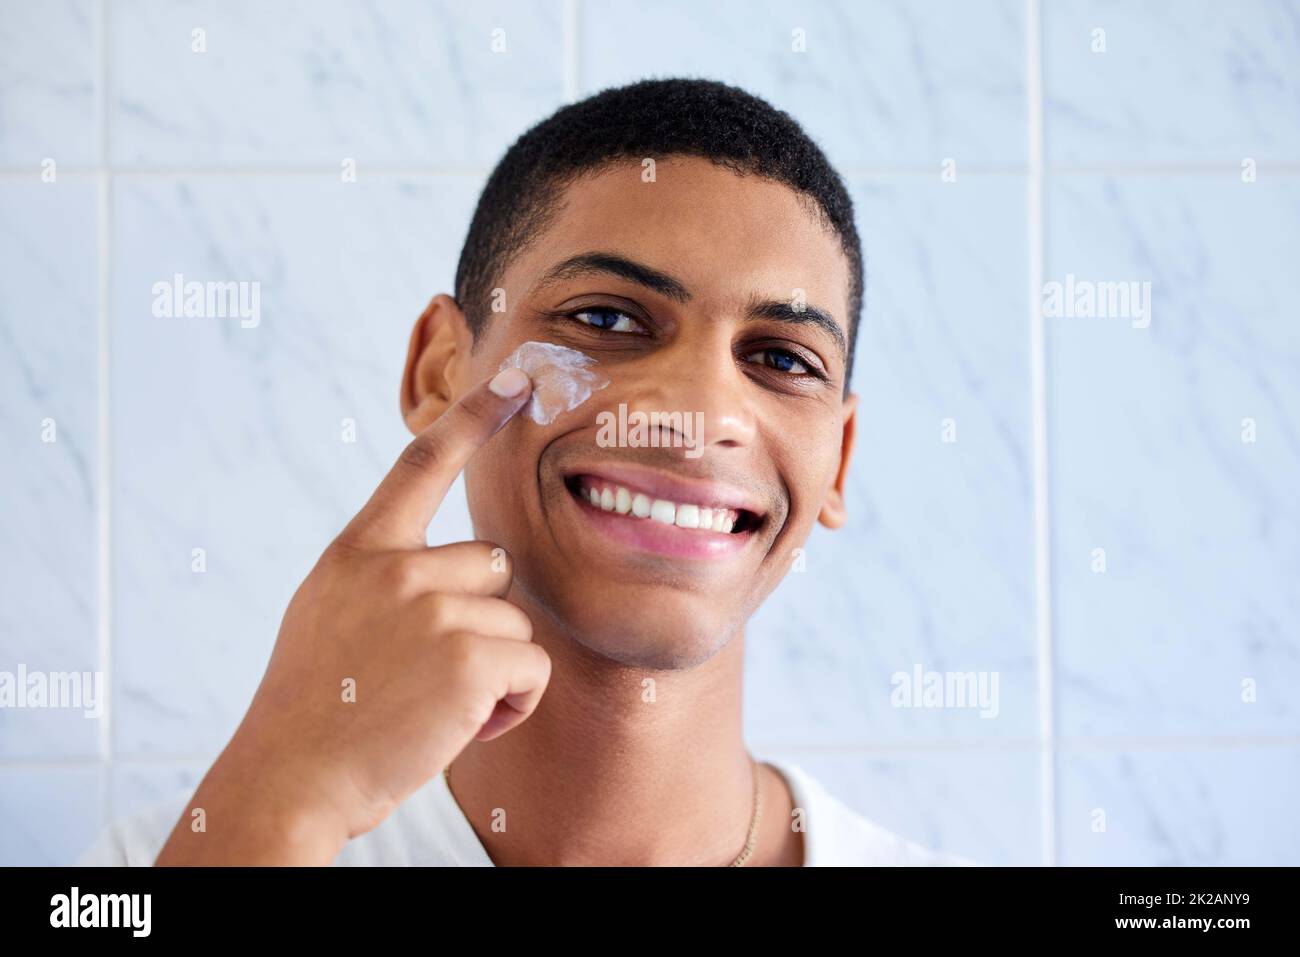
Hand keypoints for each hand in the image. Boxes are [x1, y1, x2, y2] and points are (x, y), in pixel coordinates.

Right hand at [156, 367, 551, 864]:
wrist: (291, 780)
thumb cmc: (317, 706)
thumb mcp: (329, 613)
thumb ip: (384, 575)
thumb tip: (465, 565)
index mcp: (360, 552)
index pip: (421, 464)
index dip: (473, 417)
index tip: (516, 380)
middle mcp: (397, 567)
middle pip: (493, 564)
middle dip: (480, 617)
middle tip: (429, 673)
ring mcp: (433, 608)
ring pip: (515, 623)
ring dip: (495, 669)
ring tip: (435, 706)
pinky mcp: (469, 657)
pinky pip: (532, 668)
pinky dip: (514, 705)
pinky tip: (463, 726)